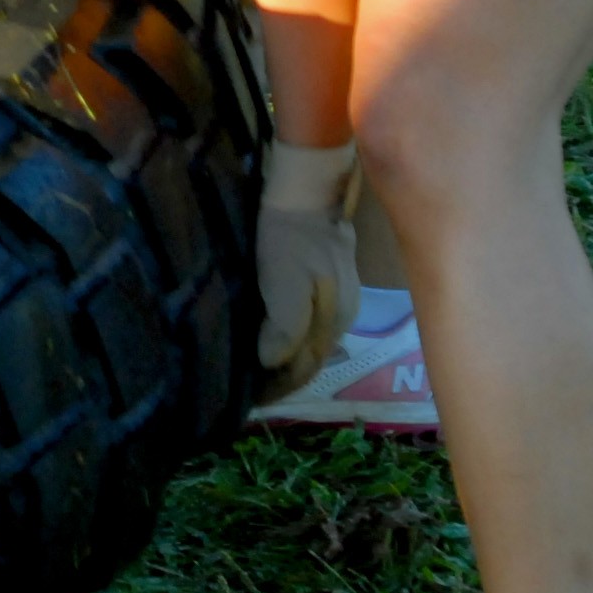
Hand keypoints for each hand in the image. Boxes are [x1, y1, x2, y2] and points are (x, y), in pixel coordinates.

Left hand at [256, 138, 360, 399]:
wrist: (307, 191)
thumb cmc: (289, 237)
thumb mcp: (283, 281)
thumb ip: (284, 328)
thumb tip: (271, 363)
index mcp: (333, 322)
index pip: (305, 370)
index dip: (278, 388)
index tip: (249, 400)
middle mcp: (343, 318)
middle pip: (311, 361)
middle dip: (283, 380)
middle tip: (251, 392)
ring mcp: (341, 301)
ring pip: (312, 344)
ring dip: (288, 362)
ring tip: (258, 372)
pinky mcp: (331, 284)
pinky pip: (311, 325)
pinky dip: (291, 340)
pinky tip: (274, 340)